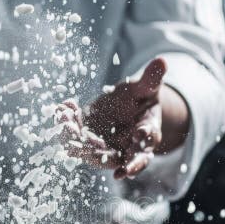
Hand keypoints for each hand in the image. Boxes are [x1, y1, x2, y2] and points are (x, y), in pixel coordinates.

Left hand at [55, 58, 171, 179]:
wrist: (128, 103)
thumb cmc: (142, 98)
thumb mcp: (147, 88)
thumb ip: (152, 79)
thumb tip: (162, 61)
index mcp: (143, 142)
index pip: (141, 156)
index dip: (135, 162)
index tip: (130, 155)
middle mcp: (121, 150)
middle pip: (108, 159)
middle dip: (91, 151)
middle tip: (77, 135)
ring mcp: (102, 148)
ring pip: (85, 151)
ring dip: (72, 138)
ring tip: (65, 118)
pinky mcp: (86, 139)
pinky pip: (73, 137)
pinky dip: (66, 123)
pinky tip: (62, 106)